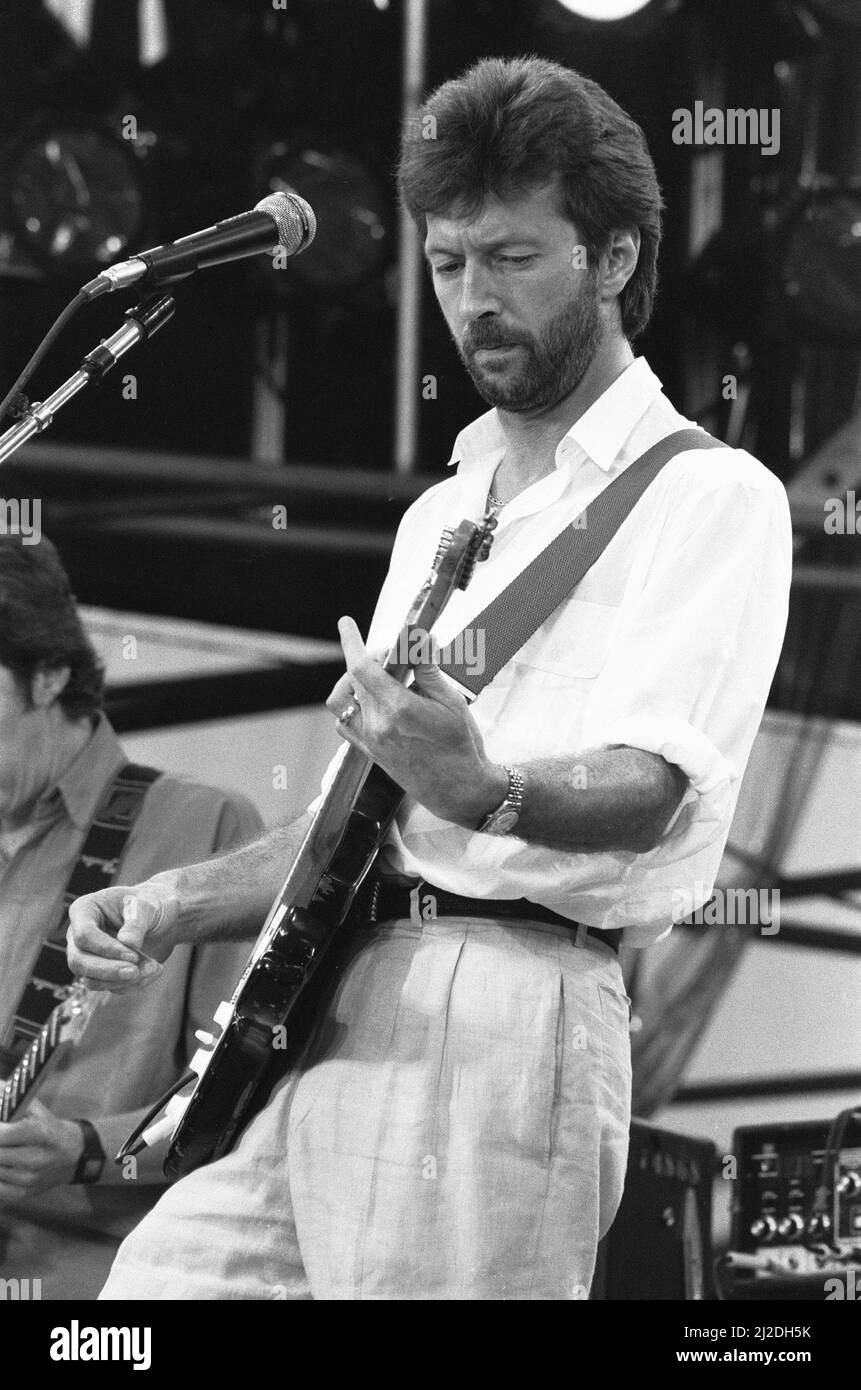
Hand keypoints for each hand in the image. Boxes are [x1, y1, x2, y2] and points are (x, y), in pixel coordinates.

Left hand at [0, 1100, 84, 1199]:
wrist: (74, 1155)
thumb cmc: (49, 1127)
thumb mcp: (36, 1109)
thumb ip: (11, 1103)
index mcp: (42, 1133)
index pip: (5, 1134)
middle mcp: (37, 1159)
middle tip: (1, 1138)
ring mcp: (30, 1179)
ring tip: (4, 1148)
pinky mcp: (24, 1193)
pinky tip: (4, 1163)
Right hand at [67, 875, 178, 993]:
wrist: (162, 919)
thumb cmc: (150, 906)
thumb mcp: (148, 906)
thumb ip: (137, 922)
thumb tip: (127, 942)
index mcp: (84, 910)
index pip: (84, 935)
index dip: (106, 948)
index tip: (133, 954)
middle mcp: (79, 936)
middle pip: (79, 962)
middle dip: (108, 970)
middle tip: (135, 972)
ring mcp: (89, 957)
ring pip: (91, 981)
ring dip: (123, 981)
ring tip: (154, 968)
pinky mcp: (102, 974)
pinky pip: (111, 987)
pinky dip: (134, 984)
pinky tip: (155, 970)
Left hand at [327, 617, 507, 826]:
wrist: (458, 789)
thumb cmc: (461, 747)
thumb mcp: (451, 702)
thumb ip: (428, 669)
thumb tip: (421, 639)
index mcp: (398, 708)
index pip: (362, 666)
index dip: (351, 641)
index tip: (346, 624)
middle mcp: (378, 724)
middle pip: (355, 678)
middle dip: (371, 658)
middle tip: (396, 657)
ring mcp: (370, 740)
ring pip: (342, 700)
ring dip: (353, 681)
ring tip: (378, 677)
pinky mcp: (370, 752)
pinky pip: (345, 723)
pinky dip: (351, 706)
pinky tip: (373, 701)